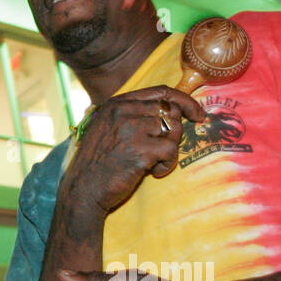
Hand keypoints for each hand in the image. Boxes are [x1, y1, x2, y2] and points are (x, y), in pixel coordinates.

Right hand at [62, 85, 204, 212]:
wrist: (83, 189)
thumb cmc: (98, 162)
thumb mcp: (107, 127)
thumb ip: (132, 114)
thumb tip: (171, 110)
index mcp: (116, 103)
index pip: (161, 91)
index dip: (184, 101)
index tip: (197, 113)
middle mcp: (123, 111)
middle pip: (171, 111)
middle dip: (174, 132)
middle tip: (162, 150)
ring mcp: (131, 129)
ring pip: (174, 129)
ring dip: (169, 149)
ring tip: (153, 162)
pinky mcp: (140, 150)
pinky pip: (171, 151)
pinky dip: (167, 164)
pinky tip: (153, 172)